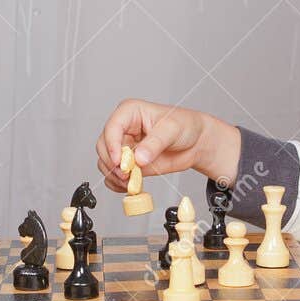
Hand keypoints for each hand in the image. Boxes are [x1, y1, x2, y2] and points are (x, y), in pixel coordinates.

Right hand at [94, 99, 238, 191]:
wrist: (196, 143)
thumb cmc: (185, 126)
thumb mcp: (172, 130)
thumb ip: (154, 144)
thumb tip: (138, 159)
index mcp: (130, 112)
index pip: (112, 127)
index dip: (112, 145)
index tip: (120, 161)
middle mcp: (123, 129)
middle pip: (103, 146)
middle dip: (112, 163)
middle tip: (127, 175)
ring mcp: (124, 147)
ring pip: (105, 162)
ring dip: (114, 175)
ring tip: (131, 183)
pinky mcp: (128, 163)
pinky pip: (113, 175)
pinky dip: (117, 184)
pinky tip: (129, 187)